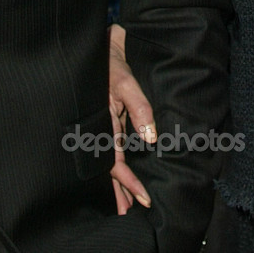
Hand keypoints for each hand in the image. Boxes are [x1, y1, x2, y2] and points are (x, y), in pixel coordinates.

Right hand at [108, 23, 156, 213]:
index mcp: (103, 121)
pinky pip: (113, 145)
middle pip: (110, 166)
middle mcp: (103, 125)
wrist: (107, 42)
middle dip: (120, 190)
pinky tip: (124, 171)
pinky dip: (118, 162)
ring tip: (127, 202)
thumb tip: (150, 138)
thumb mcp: (126, 83)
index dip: (128, 182)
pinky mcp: (110, 115)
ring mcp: (106, 122)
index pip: (115, 161)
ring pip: (111, 159)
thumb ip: (139, 109)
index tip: (142, 198)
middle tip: (130, 211)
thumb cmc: (113, 61)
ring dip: (119, 181)